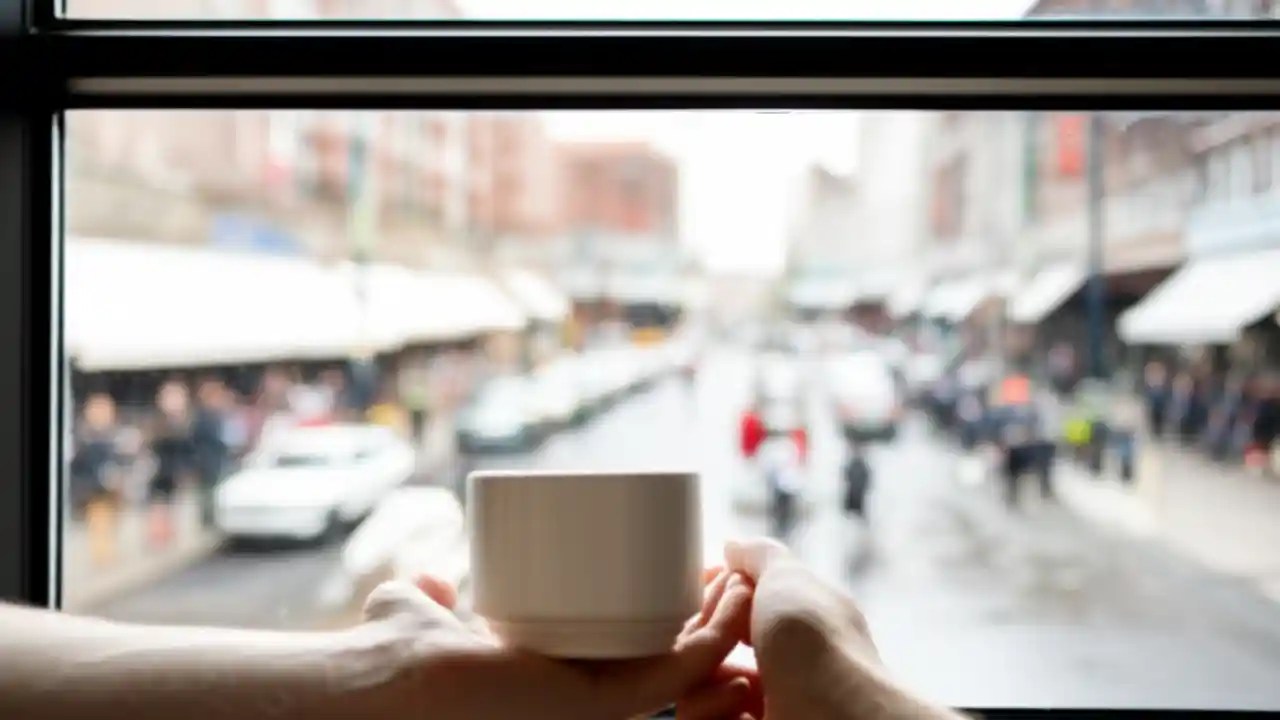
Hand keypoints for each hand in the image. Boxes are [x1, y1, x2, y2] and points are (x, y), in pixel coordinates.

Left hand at [356, 573, 751, 719]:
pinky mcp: (606, 706)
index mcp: (552, 691)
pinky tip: (741, 601)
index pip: (626, 659)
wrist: (379, 684)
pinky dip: (720, 636)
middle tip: (723, 574)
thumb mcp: (423, 617)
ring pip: (685, 666)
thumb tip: (432, 581)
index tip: (685, 580)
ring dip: (725, 624)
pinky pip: (682, 672)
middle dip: (706, 622)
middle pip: (665, 660)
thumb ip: (427, 601)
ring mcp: (597, 712)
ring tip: (741, 577)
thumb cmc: (389, 660)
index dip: (665, 625)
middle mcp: (581, 709)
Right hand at [679, 539, 959, 719]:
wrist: (835, 714)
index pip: (732, 608)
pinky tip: (739, 706)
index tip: (705, 584)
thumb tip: (733, 546)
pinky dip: (708, 709)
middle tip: (726, 633)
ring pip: (692, 684)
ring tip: (739, 684)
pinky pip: (695, 718)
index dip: (712, 597)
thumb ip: (759, 555)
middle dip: (704, 633)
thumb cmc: (818, 642)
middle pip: (703, 645)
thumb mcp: (790, 576)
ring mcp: (756, 708)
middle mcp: (774, 667)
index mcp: (790, 626)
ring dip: (705, 675)